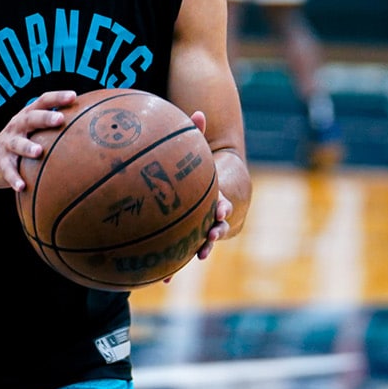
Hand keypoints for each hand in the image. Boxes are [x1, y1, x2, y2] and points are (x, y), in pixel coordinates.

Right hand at [0, 90, 75, 193]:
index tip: (73, 96)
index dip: (57, 97)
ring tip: (38, 152)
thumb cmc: (22, 141)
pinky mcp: (1, 163)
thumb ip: (55, 126)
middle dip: (45, 118)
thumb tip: (91, 123)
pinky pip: (8, 171)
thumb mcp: (35, 130)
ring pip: (17, 144)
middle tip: (60, 119)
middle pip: (30, 118)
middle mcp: (17, 126)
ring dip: (27, 147)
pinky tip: (22, 187)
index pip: (43, 101)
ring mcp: (7, 144)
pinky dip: (14, 178)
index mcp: (28, 115)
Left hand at [188, 111, 232, 261]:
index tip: (222, 209)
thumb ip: (198, 133)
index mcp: (219, 194)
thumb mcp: (200, 149)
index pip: (225, 200)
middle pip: (219, 224)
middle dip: (216, 231)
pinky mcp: (193, 238)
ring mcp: (207, 228)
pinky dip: (175, 263)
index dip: (225, 206)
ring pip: (204, 242)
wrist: (220, 188)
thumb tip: (198, 111)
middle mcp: (217, 215)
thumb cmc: (203, 165)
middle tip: (212, 234)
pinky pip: (184, 252)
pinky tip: (162, 277)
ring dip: (200, 249)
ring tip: (197, 256)